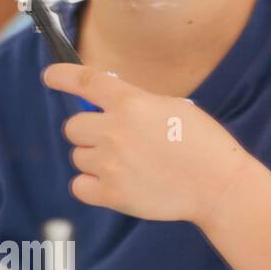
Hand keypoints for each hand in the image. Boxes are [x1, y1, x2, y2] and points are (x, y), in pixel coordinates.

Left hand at [42, 64, 253, 225]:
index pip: (85, 81)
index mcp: (131, 103)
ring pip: (78, 156)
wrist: (220, 186)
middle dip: (88, 132)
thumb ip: (134, 102)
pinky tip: (117, 183)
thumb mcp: (172, 107)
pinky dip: (91, 186)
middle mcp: (115, 130)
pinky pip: (79, 185)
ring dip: (95, 160)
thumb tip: (102, 101)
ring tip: (130, 165)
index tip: (50, 76)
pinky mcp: (111, 193)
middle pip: (73, 127)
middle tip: (116, 142)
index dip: (62, 76)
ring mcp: (110, 163)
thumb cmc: (201, 144)